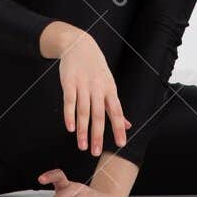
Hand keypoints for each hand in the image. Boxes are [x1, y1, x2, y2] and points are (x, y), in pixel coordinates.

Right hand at [44, 23, 128, 155]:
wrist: (79, 44)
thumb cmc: (96, 68)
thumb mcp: (109, 84)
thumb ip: (115, 107)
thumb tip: (128, 125)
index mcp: (110, 89)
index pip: (117, 112)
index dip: (119, 128)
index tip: (121, 144)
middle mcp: (98, 88)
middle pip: (99, 114)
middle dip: (98, 135)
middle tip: (96, 152)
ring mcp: (83, 85)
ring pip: (83, 111)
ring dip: (83, 130)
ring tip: (82, 146)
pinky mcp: (69, 82)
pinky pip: (69, 101)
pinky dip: (69, 115)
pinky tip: (70, 128)